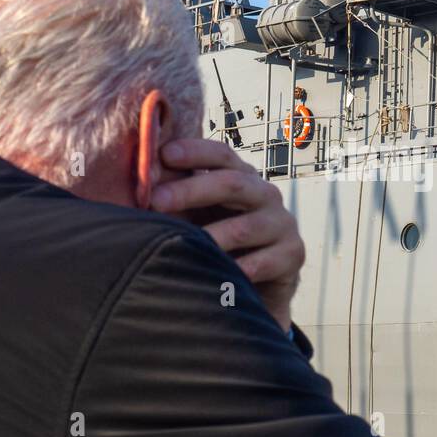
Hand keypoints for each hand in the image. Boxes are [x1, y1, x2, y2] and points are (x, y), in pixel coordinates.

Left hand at [149, 138, 304, 332]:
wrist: (261, 284)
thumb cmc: (220, 242)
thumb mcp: (197, 216)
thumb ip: (175, 196)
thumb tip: (143, 178)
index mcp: (241, 177)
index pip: (221, 154)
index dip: (195, 151)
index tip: (164, 154)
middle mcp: (265, 194)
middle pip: (232, 184)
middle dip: (192, 190)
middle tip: (157, 201)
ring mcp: (282, 223)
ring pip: (245, 227)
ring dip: (211, 237)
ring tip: (183, 246)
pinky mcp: (293, 254)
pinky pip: (263, 263)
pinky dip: (237, 270)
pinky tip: (215, 276)